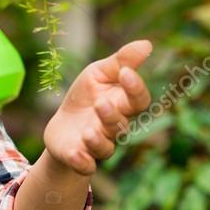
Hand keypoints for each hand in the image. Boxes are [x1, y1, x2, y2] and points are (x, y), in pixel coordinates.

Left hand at [42, 39, 152, 175]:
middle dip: (112, 115)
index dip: (135, 88)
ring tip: (88, 130)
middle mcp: (114, 127)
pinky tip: (75, 153)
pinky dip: (81, 161)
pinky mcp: (80, 158)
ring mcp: (98, 144)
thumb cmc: (86, 97)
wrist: (62, 126)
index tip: (126, 73)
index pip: (138, 100)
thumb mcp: (98, 74)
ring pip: (106, 147)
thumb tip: (147, 44)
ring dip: (97, 139)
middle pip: (122, 125)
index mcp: (122, 104)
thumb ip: (121, 61)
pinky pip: (85, 165)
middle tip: (101, 103)